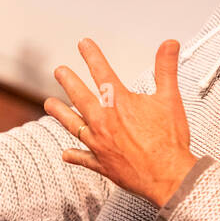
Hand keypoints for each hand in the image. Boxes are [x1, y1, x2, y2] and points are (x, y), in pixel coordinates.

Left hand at [44, 37, 197, 207]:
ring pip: (73, 125)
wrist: (168, 176)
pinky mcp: (101, 163)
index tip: (83, 44)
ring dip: (60, 113)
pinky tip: (66, 154)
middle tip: (59, 71)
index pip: (102, 72)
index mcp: (119, 103)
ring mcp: (99, 143)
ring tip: (49, 104)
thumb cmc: (170, 140)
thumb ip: (166, 68)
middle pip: (80, 96)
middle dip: (68, 81)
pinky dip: (74, 155)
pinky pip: (83, 158)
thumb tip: (169, 44)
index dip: (92, 55)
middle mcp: (104, 121)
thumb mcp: (170, 98)